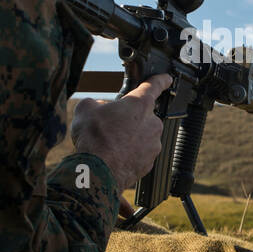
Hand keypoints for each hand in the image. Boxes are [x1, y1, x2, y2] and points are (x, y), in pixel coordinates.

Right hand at [71, 74, 172, 188]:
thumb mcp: (86, 109)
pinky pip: (140, 154)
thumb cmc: (94, 138)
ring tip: (109, 145)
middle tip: (110, 126)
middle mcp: (152, 123)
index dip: (160, 80)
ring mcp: (153, 145)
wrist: (97, 172)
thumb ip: (97, 103)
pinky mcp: (149, 163)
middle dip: (129, 119)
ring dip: (129, 138)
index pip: (154, 86)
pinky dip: (129, 154)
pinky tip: (113, 157)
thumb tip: (100, 108)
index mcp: (140, 104)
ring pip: (142, 136)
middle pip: (143, 116)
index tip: (166, 79)